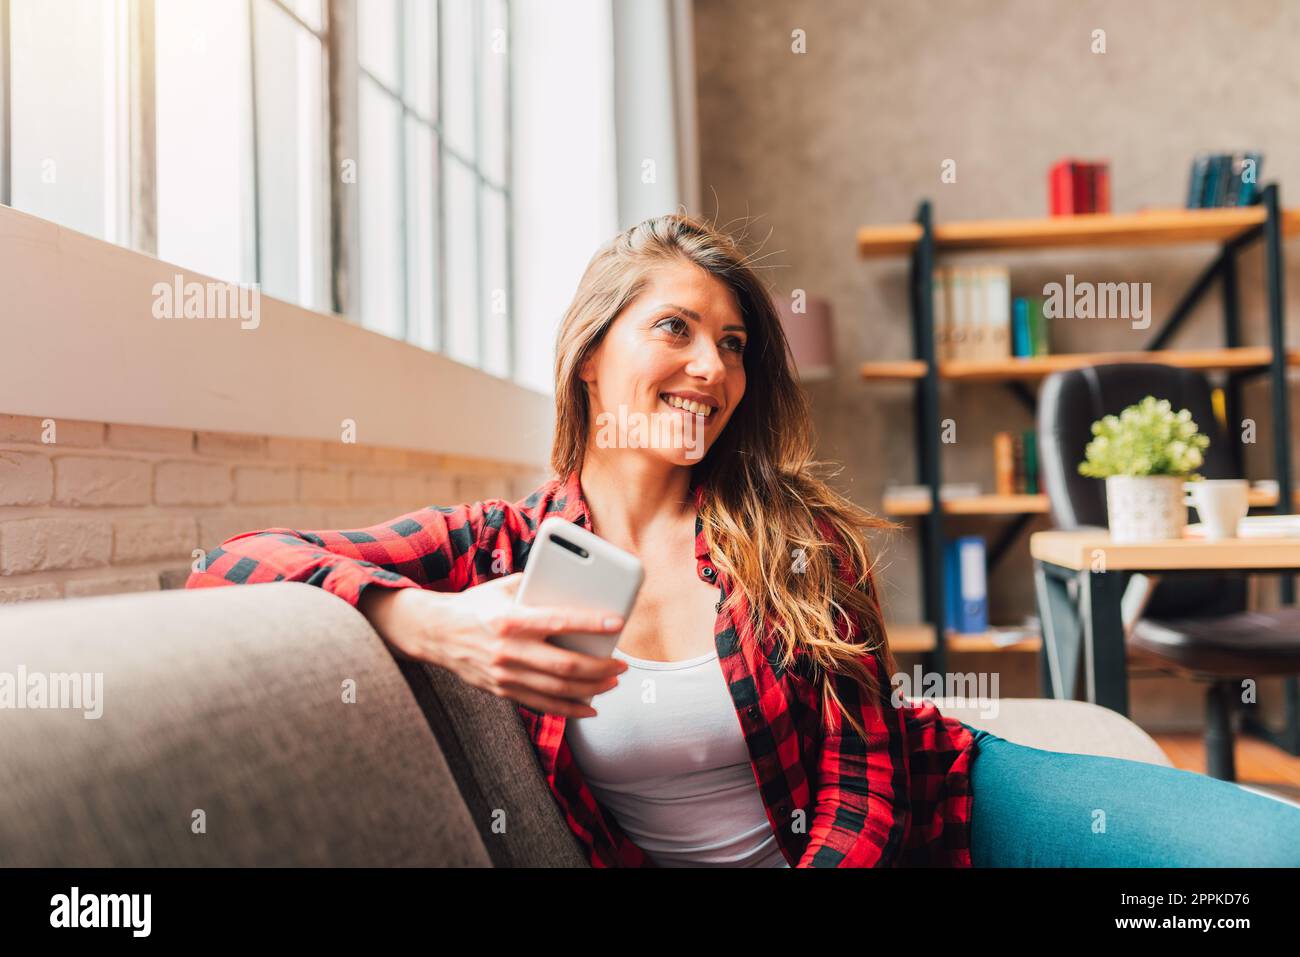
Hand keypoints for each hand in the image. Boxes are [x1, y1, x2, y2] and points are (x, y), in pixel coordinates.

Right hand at [357, 573, 628, 718]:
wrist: (435, 633)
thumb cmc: (476, 606)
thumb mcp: (503, 588)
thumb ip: (537, 585)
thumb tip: (576, 583)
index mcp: (510, 620)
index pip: (559, 622)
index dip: (591, 624)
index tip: (617, 623)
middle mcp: (508, 651)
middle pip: (564, 666)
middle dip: (600, 668)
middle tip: (621, 664)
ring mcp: (505, 675)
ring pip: (557, 691)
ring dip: (591, 690)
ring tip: (612, 682)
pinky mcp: (502, 691)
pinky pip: (541, 705)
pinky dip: (569, 709)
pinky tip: (589, 707)